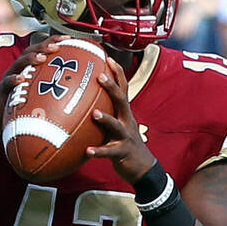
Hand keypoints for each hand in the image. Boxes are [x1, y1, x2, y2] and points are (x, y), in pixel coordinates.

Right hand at [0, 36, 58, 138]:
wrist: (0, 121)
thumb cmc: (24, 108)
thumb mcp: (41, 97)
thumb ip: (55, 91)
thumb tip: (80, 92)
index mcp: (29, 68)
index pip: (41, 50)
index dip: (53, 41)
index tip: (68, 38)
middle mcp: (19, 70)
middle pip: (30, 51)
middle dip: (43, 46)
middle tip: (56, 46)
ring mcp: (9, 79)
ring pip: (18, 63)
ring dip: (31, 59)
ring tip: (41, 58)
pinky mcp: (1, 91)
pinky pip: (6, 83)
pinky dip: (13, 79)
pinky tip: (21, 79)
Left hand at [85, 56, 154, 183]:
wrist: (142, 167)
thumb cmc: (124, 144)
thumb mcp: (117, 126)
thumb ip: (104, 114)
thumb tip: (84, 104)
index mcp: (125, 113)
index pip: (123, 88)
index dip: (117, 73)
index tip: (108, 58)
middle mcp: (127, 121)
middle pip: (120, 100)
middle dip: (111, 86)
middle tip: (99, 75)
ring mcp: (125, 137)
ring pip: (116, 125)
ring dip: (105, 118)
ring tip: (94, 113)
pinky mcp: (122, 153)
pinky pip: (109, 152)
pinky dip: (99, 151)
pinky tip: (88, 151)